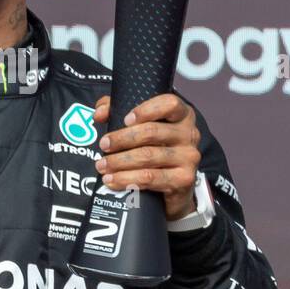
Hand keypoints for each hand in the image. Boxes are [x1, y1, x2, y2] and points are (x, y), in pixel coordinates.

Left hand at [92, 93, 200, 220]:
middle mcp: (189, 134)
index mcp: (182, 115)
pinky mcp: (183, 179)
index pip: (169, 104)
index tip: (125, 119)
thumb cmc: (156, 148)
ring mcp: (189, 157)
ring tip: (102, 165)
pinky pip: (150, 178)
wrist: (176, 184)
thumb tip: (99, 113)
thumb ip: (117, 110)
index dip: (146, 110)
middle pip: (152, 131)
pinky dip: (127, 179)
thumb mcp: (142, 125)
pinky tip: (113, 180)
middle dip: (122, 138)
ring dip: (119, 161)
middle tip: (103, 145)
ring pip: (148, 156)